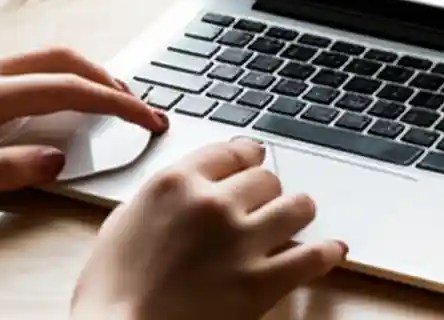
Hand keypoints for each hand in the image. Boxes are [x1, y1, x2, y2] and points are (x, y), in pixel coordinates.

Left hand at [0, 47, 166, 207]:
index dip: (116, 102)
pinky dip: (55, 76)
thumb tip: (58, 160)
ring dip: (82, 73)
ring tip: (108, 102)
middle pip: (61, 57)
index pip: (66, 88)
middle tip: (139, 106)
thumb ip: (7, 171)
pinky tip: (56, 101)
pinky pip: (20, 66)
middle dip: (109, 77)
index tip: (148, 118)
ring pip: (41, 56)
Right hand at [70, 138, 346, 319]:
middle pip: (265, 178)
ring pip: (296, 206)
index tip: (254, 161)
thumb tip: (183, 190)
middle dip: (266, 192)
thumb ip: (161, 198)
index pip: (231, 152)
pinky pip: (312, 256)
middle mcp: (212, 204)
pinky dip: (326, 252)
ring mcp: (240, 242)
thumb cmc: (110, 292)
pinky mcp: (260, 283)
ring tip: (296, 219)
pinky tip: (332, 250)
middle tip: (264, 204)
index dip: (248, 157)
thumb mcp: (122, 223)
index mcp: (175, 184)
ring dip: (297, 212)